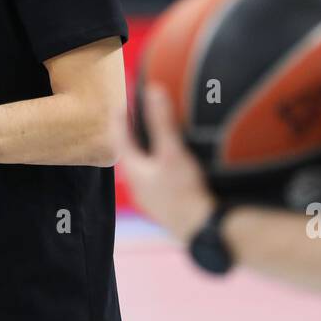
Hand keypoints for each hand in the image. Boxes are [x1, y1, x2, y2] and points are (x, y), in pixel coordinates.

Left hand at [112, 85, 214, 243]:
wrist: (201, 229)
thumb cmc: (184, 191)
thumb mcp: (172, 152)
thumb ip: (162, 122)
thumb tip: (153, 92)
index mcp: (134, 171)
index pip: (119, 139)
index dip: (119, 120)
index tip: (120, 104)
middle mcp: (138, 186)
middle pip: (130, 155)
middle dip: (132, 136)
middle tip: (135, 119)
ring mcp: (151, 199)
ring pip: (143, 170)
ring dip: (146, 154)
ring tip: (155, 140)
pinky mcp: (166, 208)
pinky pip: (156, 182)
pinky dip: (159, 169)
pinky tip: (172, 169)